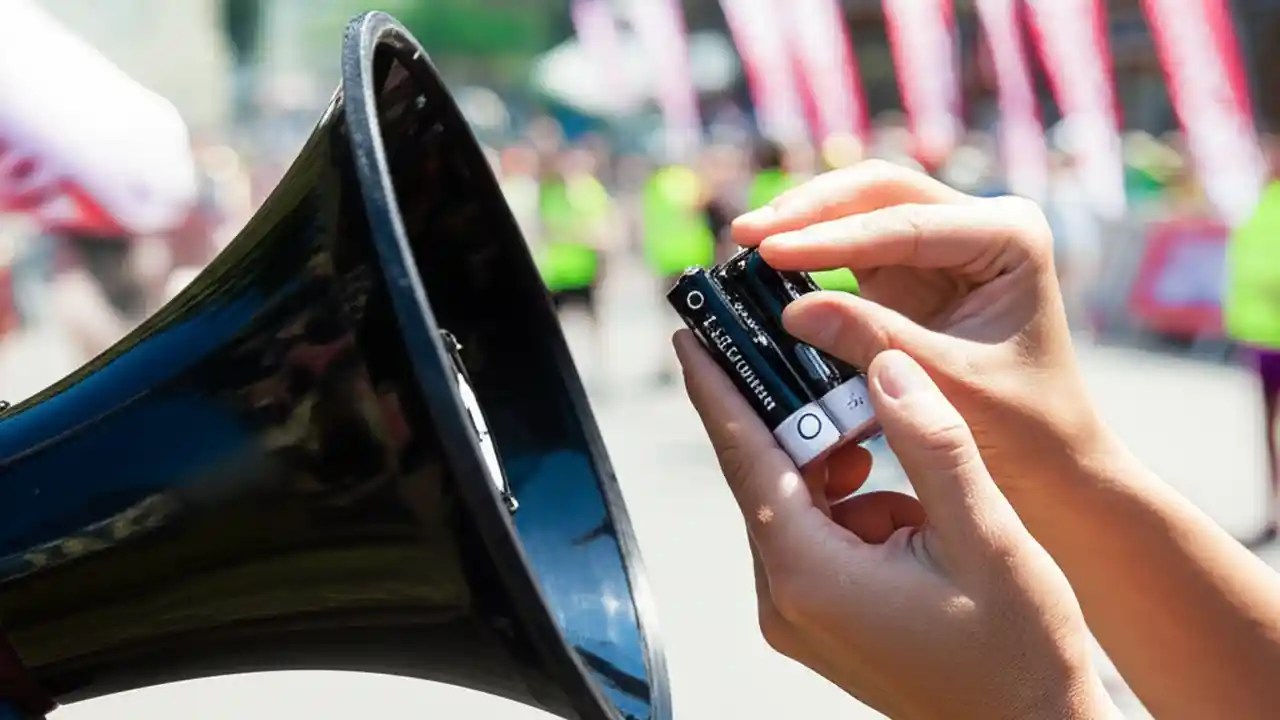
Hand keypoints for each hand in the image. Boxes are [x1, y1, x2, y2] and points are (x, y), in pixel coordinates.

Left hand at [675, 334, 1115, 719]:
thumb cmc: (1017, 652)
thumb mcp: (986, 536)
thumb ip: (930, 444)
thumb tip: (884, 367)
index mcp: (810, 576)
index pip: (745, 460)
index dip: (716, 389)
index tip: (690, 336)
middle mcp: (787, 600)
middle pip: (769, 478)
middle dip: (802, 419)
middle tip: (833, 365)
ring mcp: (799, 617)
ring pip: (798, 505)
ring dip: (843, 468)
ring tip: (905, 465)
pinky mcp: (820, 622)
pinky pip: (819, 538)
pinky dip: (855, 507)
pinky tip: (912, 517)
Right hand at [732, 160, 1105, 499]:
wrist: (1051, 463)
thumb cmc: (1023, 427)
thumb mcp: (948, 385)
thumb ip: (873, 341)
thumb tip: (792, 313)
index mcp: (1009, 237)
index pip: (905, 224)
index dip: (832, 238)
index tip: (770, 251)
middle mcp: (979, 225)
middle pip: (880, 191)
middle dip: (811, 210)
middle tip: (747, 233)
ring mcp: (945, 243)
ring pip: (861, 206)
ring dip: (805, 222)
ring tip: (746, 241)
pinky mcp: (914, 271)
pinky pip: (852, 246)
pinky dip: (812, 253)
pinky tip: (768, 265)